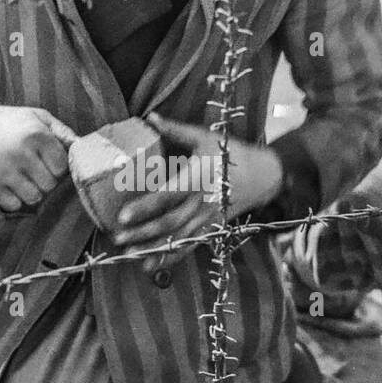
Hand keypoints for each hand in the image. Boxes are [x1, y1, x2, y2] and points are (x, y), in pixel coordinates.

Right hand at [0, 95, 75, 212]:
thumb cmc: (9, 120)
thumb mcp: (37, 116)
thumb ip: (61, 131)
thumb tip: (83, 146)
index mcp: (36, 134)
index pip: (62, 167)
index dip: (57, 167)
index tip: (48, 162)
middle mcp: (21, 152)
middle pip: (50, 184)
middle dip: (46, 180)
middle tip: (35, 171)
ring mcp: (5, 170)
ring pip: (34, 197)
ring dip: (32, 192)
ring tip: (25, 179)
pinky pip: (13, 205)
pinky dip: (15, 200)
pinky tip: (11, 186)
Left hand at [111, 112, 283, 272]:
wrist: (264, 175)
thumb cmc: (231, 153)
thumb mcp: (205, 138)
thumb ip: (175, 130)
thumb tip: (150, 117)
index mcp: (198, 177)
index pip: (166, 195)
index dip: (144, 207)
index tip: (123, 216)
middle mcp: (203, 201)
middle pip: (169, 222)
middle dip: (142, 232)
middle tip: (117, 238)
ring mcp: (208, 218)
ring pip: (178, 238)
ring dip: (152, 248)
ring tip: (128, 254)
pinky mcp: (212, 228)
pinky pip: (189, 246)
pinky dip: (170, 257)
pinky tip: (151, 265)